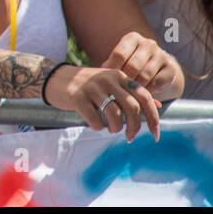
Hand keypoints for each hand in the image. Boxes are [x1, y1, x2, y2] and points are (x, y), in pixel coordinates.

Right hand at [43, 64, 162, 141]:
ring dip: (116, 128)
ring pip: (115, 115)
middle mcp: (107, 79)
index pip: (144, 96)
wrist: (55, 79)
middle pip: (132, 108)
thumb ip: (131, 92)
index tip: (155, 133)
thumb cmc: (87, 85)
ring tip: (112, 130)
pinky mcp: (77, 97)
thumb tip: (158, 104)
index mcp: (119, 76)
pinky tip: (95, 125)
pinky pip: (95, 119)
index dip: (153, 116)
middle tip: (130, 137)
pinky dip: (97, 127)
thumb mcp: (111, 83)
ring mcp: (92, 87)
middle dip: (134, 127)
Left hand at [102, 31, 182, 98]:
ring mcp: (162, 55)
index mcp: (132, 38)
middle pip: (133, 66)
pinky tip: (142, 92)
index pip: (119, 54)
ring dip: (136, 86)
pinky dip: (149, 90)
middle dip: (125, 80)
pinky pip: (157, 83)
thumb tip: (101, 76)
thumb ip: (110, 66)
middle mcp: (149, 43)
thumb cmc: (127, 64)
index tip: (108, 80)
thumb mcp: (118, 61)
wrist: (153, 68)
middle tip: (119, 89)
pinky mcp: (171, 68)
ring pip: (145, 75)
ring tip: (129, 93)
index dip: (112, 69)